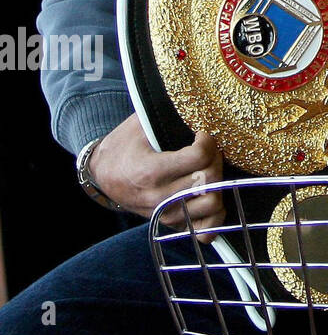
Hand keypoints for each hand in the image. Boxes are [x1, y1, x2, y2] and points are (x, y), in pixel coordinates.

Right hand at [89, 113, 224, 231]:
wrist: (102, 174)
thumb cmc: (125, 144)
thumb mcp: (141, 124)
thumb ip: (169, 115)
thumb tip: (201, 103)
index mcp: (149, 171)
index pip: (199, 157)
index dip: (207, 140)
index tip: (202, 133)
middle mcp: (158, 197)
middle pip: (209, 178)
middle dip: (215, 158)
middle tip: (208, 149)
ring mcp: (165, 215)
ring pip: (213, 204)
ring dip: (217, 183)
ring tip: (207, 169)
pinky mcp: (171, 225)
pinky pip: (204, 230)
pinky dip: (214, 215)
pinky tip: (208, 193)